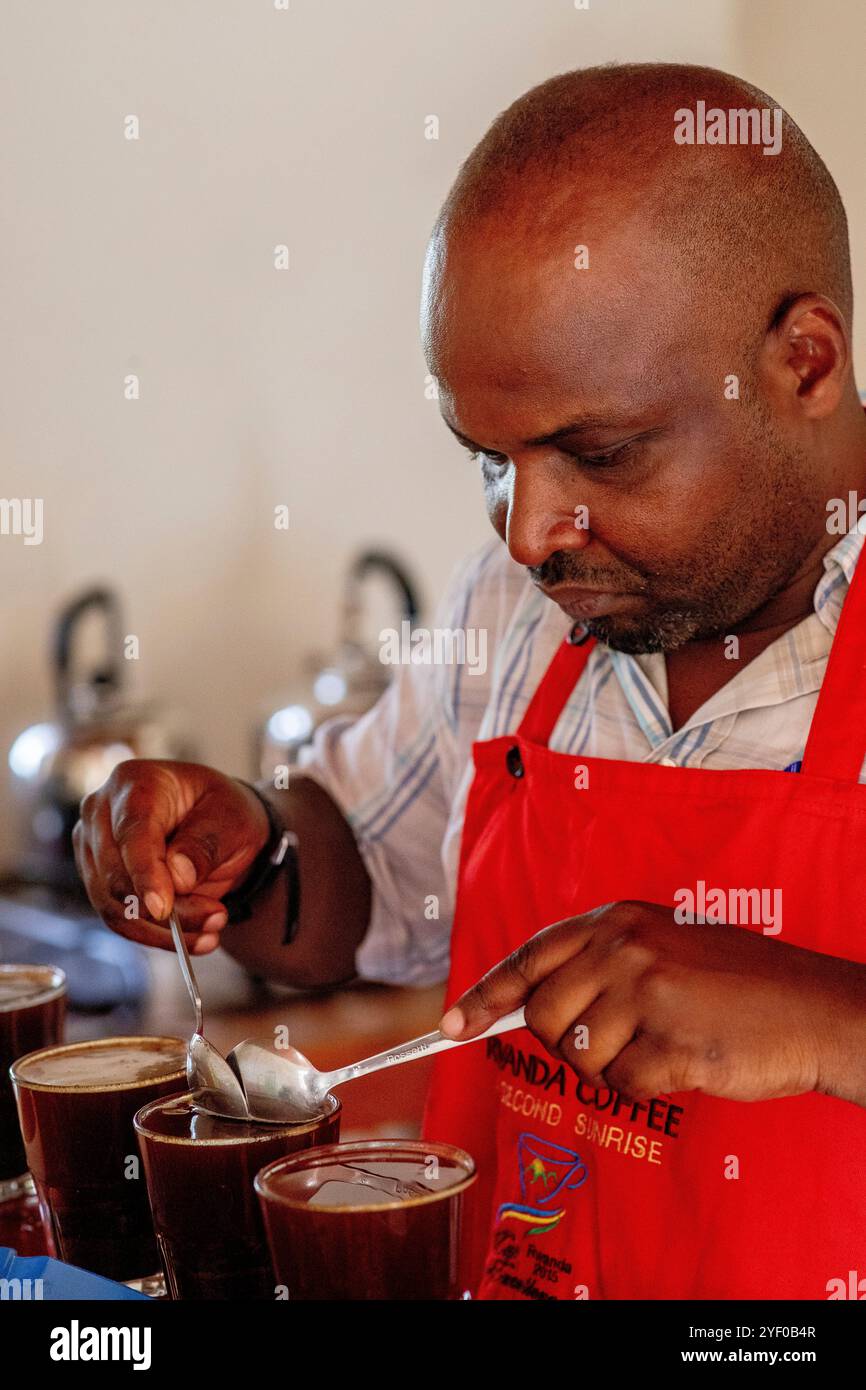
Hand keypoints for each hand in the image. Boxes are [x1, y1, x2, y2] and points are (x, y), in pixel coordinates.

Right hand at [73, 760, 270, 953]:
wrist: (216, 825)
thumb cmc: (222, 811)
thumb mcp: (232, 819)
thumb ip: (205, 845)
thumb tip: (177, 878)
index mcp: (136, 782)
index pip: (132, 833)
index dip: (146, 873)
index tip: (164, 907)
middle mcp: (102, 812)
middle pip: (118, 875)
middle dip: (168, 909)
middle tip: (217, 918)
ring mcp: (93, 847)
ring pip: (115, 905)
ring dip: (164, 930)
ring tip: (212, 930)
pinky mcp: (97, 879)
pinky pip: (119, 919)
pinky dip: (156, 936)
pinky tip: (194, 940)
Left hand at [439, 900, 865, 1106]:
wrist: (812, 1008)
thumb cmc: (738, 984)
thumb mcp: (665, 945)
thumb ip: (601, 963)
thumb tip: (529, 1001)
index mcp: (618, 921)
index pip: (530, 956)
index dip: (486, 994)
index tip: (451, 1024)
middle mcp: (624, 947)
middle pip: (545, 1016)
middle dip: (570, 1044)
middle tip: (621, 1041)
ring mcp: (646, 992)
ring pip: (581, 1056)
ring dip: (617, 1067)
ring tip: (665, 1043)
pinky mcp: (668, 1040)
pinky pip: (623, 1085)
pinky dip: (649, 1086)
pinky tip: (684, 1060)